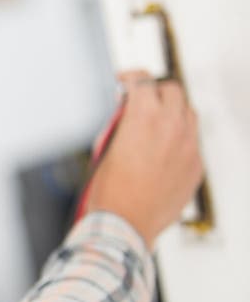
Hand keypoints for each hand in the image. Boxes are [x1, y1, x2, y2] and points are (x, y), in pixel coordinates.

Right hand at [86, 70, 203, 246]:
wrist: (125, 225)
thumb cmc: (110, 192)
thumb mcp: (106, 147)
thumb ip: (121, 124)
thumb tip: (128, 112)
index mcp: (145, 118)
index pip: (144, 81)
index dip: (132, 77)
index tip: (125, 81)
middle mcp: (172, 128)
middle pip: (173, 91)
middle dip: (155, 91)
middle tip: (141, 100)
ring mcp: (189, 148)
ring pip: (189, 114)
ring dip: (172, 112)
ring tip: (154, 125)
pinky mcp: (196, 167)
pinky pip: (193, 142)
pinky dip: (179, 140)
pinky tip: (162, 152)